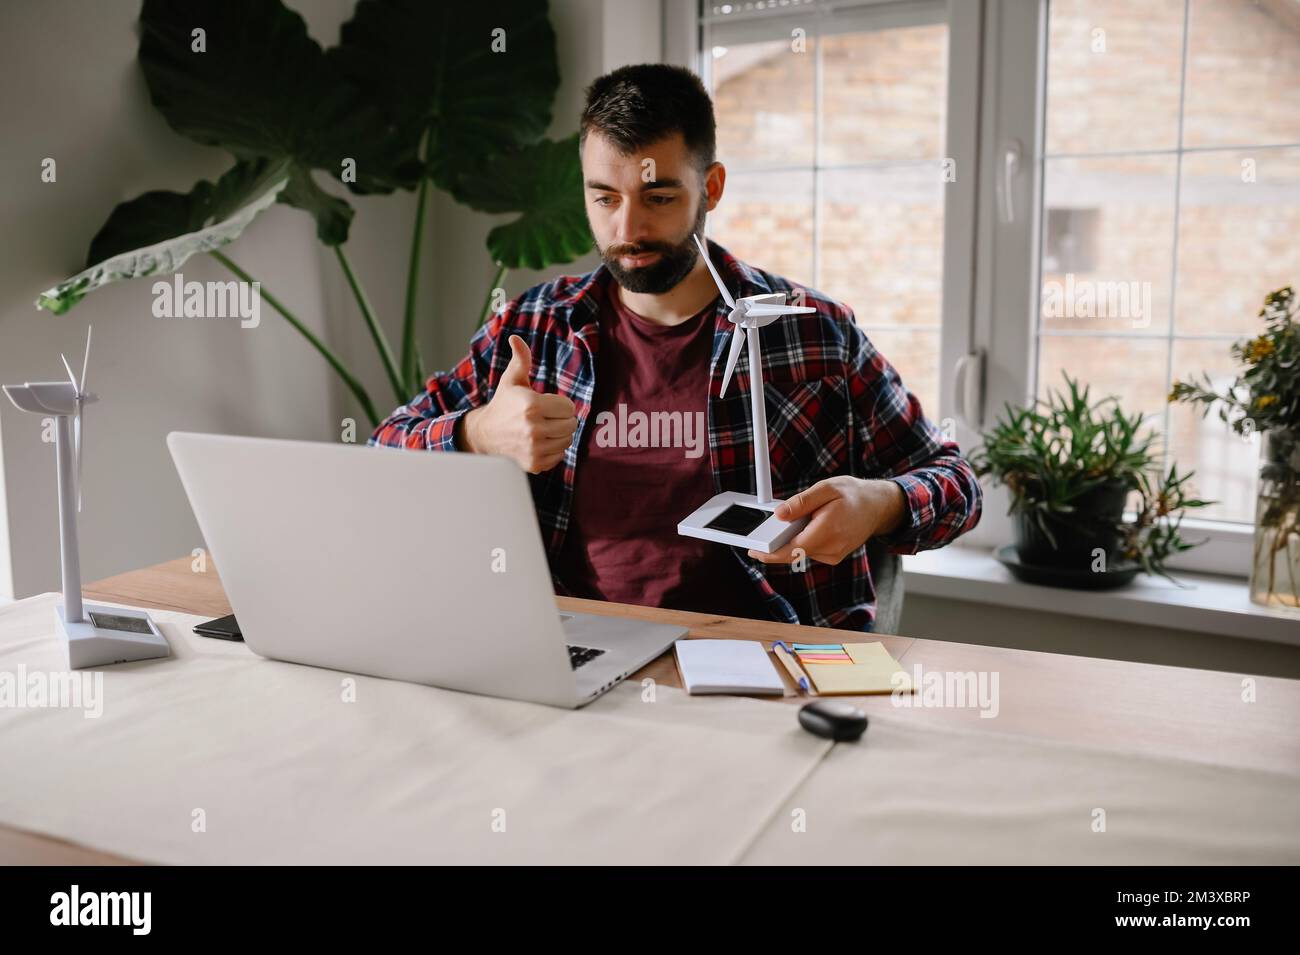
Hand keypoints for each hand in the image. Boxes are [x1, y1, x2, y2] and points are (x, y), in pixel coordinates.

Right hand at [460, 335, 577, 472]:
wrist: (485, 435)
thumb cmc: (503, 405)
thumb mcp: (512, 380)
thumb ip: (521, 359)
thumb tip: (515, 338)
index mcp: (532, 406)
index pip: (569, 407)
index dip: (560, 404)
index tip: (545, 404)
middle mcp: (533, 429)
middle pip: (571, 424)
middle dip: (561, 419)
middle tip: (545, 417)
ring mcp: (534, 449)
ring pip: (567, 440)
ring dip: (559, 434)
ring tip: (542, 428)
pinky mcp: (535, 464)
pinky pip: (560, 455)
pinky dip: (553, 449)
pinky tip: (538, 442)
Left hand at [747, 476, 906, 565]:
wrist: (878, 507)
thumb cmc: (853, 495)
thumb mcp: (826, 489)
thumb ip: (801, 502)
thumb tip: (779, 514)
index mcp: (828, 531)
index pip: (792, 550)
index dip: (769, 553)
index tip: (753, 550)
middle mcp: (831, 549)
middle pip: (794, 551)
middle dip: (781, 539)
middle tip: (778, 521)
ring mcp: (833, 555)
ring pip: (802, 550)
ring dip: (795, 537)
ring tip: (806, 517)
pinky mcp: (833, 556)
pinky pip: (811, 549)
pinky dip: (805, 539)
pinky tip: (813, 524)